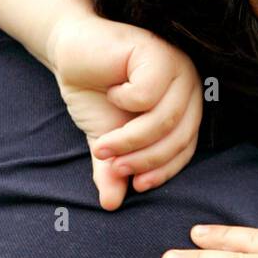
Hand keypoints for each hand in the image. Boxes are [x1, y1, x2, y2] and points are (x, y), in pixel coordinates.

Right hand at [48, 13, 203, 209]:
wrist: (69, 53)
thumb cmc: (94, 93)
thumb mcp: (106, 140)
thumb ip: (112, 171)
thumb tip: (110, 205)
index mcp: (185, 108)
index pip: (185, 149)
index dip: (163, 170)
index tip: (135, 184)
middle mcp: (188, 87)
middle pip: (178, 136)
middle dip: (144, 158)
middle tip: (114, 167)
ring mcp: (176, 67)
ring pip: (165, 119)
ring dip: (130, 139)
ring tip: (103, 146)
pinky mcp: (158, 52)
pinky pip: (147, 92)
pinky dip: (124, 100)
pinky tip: (111, 91)